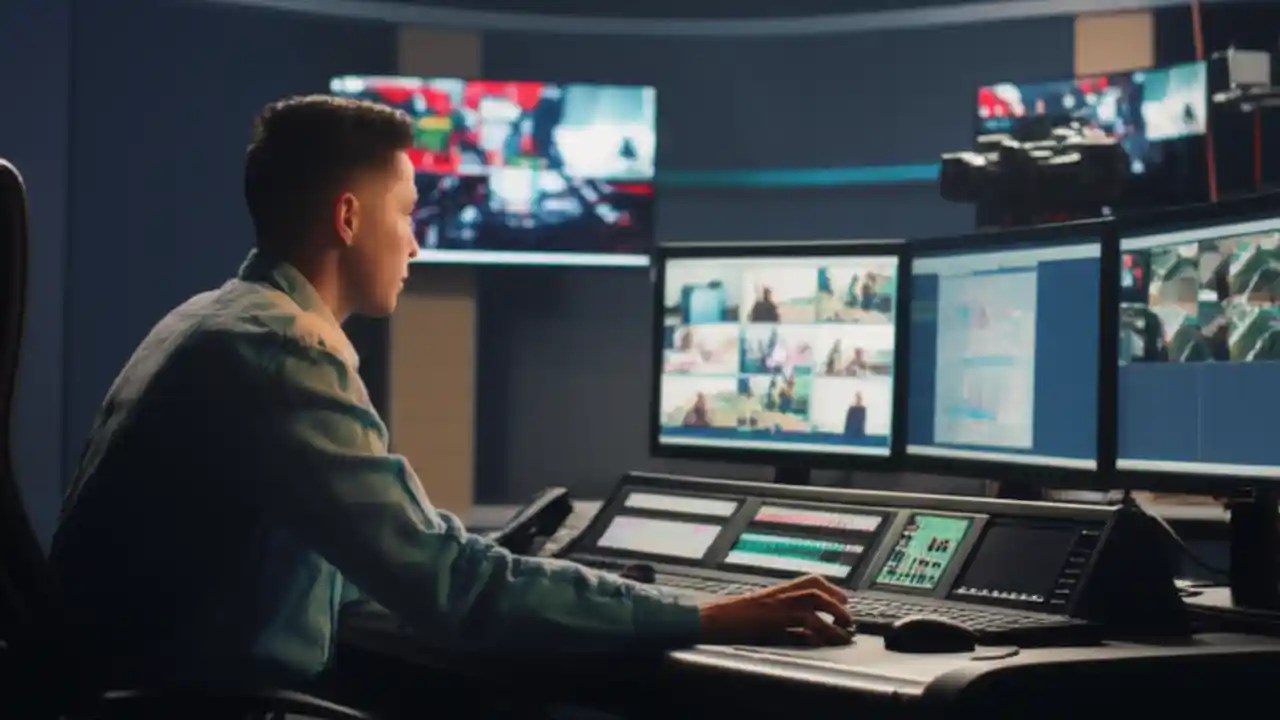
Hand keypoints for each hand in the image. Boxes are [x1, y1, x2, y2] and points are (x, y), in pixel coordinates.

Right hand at [697, 574, 854, 646]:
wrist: (715, 619)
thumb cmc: (737, 616)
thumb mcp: (766, 609)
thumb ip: (788, 614)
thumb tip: (811, 629)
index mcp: (781, 588)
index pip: (814, 581)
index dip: (833, 592)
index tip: (844, 601)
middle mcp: (782, 592)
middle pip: (818, 590)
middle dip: (838, 605)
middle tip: (848, 621)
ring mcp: (780, 606)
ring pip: (816, 605)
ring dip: (834, 618)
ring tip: (843, 634)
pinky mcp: (777, 622)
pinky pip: (805, 627)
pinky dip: (818, 635)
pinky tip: (824, 644)